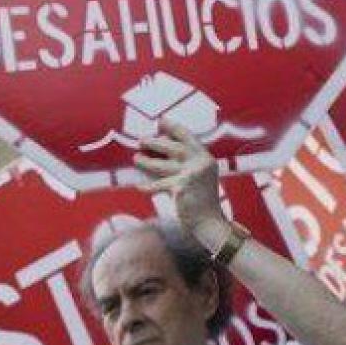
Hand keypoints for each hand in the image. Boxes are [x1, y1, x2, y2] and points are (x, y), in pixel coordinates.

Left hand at [134, 120, 225, 236]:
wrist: (210, 223)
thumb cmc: (203, 201)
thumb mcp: (201, 177)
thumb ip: (189, 163)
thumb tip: (164, 149)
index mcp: (206, 158)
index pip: (188, 137)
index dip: (173, 128)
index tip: (161, 121)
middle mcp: (200, 163)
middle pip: (173, 147)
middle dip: (155, 143)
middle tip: (141, 141)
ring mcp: (191, 175)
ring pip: (162, 165)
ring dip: (146, 162)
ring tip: (136, 158)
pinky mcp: (180, 188)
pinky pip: (159, 185)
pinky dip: (148, 186)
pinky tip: (140, 186)